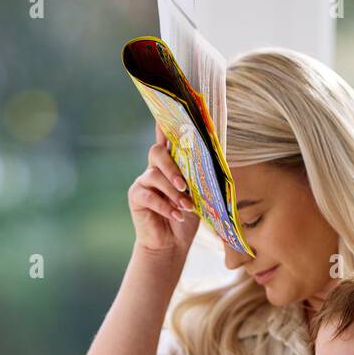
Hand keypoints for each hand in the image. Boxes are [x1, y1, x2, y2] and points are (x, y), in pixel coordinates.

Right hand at [128, 121, 200, 255]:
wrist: (170, 244)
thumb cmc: (185, 216)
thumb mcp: (199, 194)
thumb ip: (201, 175)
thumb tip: (217, 155)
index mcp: (170, 164)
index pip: (167, 138)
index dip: (166, 123)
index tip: (170, 110)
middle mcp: (154, 168)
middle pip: (157, 152)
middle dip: (172, 167)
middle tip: (184, 185)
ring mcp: (143, 181)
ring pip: (154, 176)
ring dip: (173, 192)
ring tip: (186, 207)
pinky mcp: (136, 197)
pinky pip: (149, 196)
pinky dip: (165, 207)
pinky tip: (176, 215)